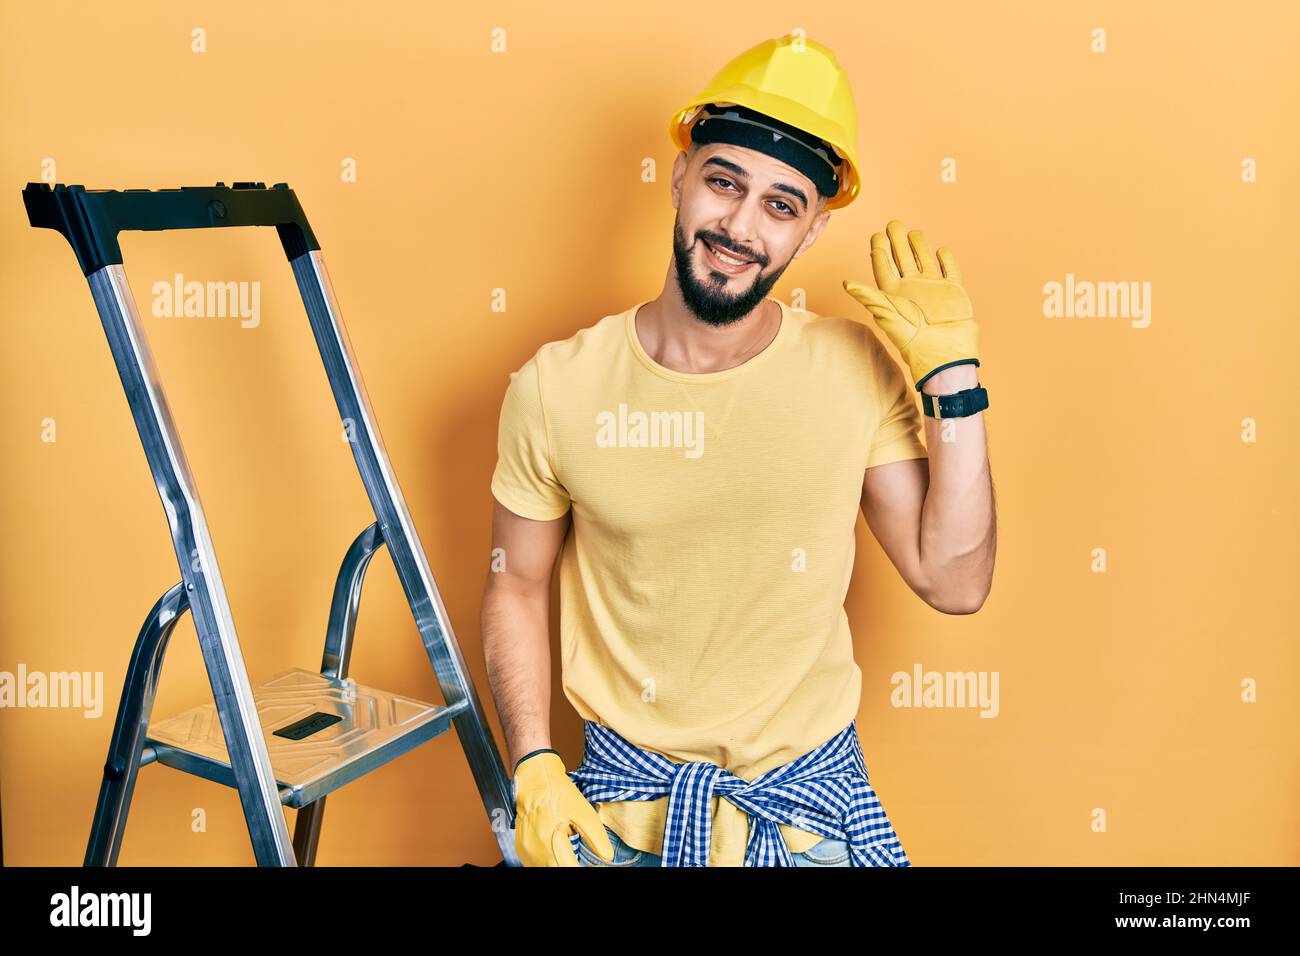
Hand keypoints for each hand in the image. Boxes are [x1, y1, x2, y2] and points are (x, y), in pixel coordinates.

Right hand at [513, 750, 613, 865]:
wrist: (535, 779)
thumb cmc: (558, 793)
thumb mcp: (584, 812)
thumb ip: (596, 838)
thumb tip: (607, 856)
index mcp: (551, 842)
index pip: (570, 869)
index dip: (584, 869)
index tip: (595, 866)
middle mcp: (535, 851)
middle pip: (558, 869)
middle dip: (573, 866)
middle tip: (584, 860)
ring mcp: (526, 852)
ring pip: (548, 869)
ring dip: (561, 864)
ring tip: (572, 855)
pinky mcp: (522, 850)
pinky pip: (539, 864)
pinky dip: (551, 862)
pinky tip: (558, 853)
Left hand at [842, 219, 979, 389]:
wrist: (943, 353)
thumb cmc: (912, 340)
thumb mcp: (887, 315)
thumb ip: (869, 296)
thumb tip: (846, 284)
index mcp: (894, 294)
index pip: (884, 268)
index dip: (880, 251)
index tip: (876, 235)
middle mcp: (912, 289)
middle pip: (903, 260)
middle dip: (897, 242)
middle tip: (893, 223)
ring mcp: (933, 289)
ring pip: (925, 261)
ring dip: (918, 246)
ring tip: (913, 232)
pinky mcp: (953, 292)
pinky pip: (950, 271)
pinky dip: (946, 260)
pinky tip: (941, 249)